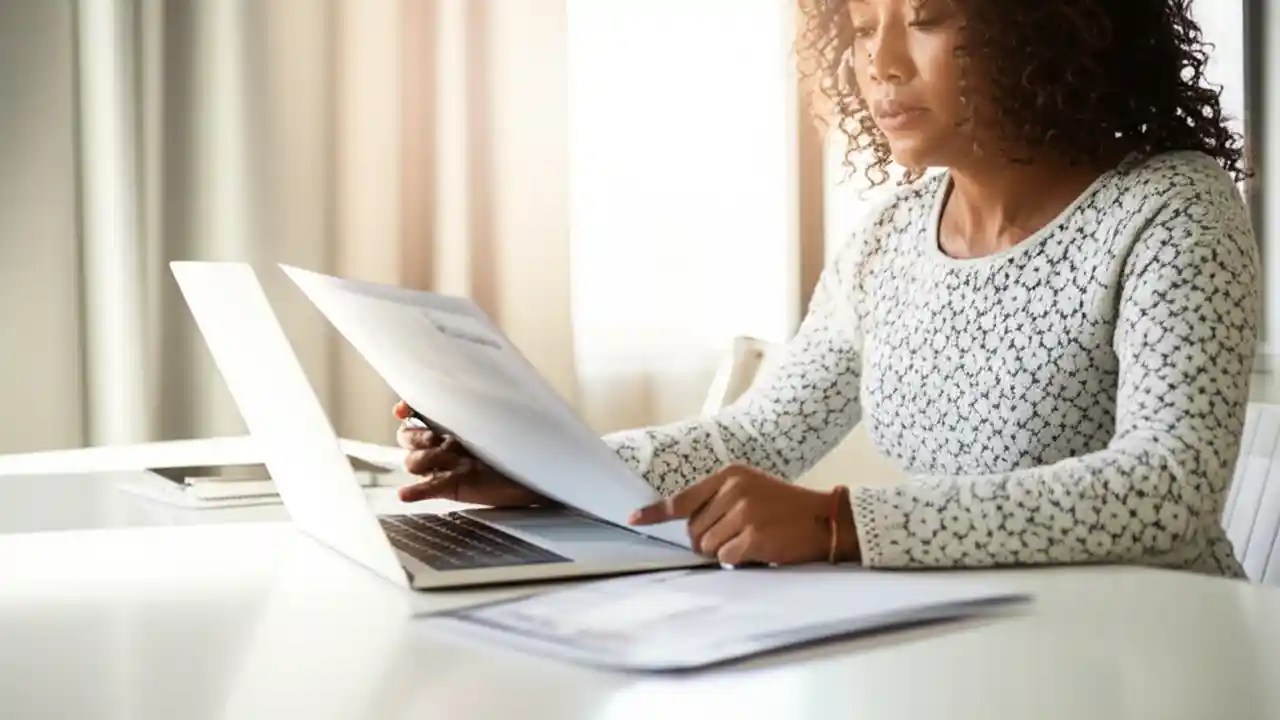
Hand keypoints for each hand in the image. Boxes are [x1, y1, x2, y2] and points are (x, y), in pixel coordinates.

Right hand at [393, 401, 548, 506]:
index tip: (403, 409)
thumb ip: (480, 401)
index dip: (406, 409)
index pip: (416, 412)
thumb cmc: (520, 437)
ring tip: (450, 462)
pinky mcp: (450, 487)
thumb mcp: (500, 413)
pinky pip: (425, 489)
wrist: (536, 469)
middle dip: (417, 436)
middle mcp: (442, 441)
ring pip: (412, 461)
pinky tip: (405, 494)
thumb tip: (466, 375)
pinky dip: (414, 491)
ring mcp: (444, 465)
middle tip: (438, 439)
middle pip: (406, 437)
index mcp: (451, 420)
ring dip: (425, 460)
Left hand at [628, 464, 858, 564]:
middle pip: (692, 530)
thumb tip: (688, 529)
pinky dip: (738, 559)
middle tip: (736, 537)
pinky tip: (757, 549)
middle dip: (707, 541)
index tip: (633, 519)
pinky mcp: (753, 535)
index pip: (682, 498)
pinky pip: (725, 557)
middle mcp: (733, 490)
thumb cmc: (784, 508)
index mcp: (729, 476)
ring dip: (724, 551)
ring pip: (707, 546)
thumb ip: (718, 500)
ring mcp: (743, 512)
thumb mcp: (750, 489)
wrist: (824, 519)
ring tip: (750, 540)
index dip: (655, 512)